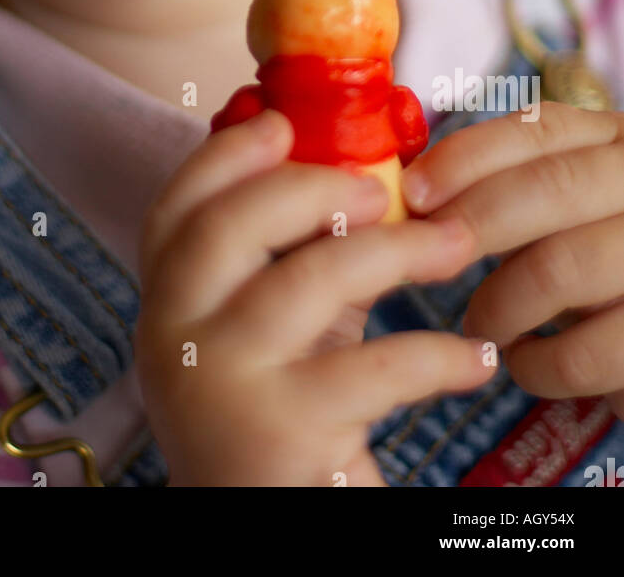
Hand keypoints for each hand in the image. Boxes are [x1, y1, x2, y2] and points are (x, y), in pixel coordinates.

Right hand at [135, 108, 492, 486]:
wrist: (266, 521)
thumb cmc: (281, 403)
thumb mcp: (274, 322)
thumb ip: (298, 252)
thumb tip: (370, 168)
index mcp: (167, 300)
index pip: (173, 209)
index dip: (223, 155)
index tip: (281, 122)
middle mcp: (175, 338)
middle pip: (226, 228)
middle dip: (309, 188)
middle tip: (379, 190)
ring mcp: (222, 385)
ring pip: (307, 283)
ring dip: (394, 252)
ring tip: (452, 246)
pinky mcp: (281, 434)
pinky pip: (375, 370)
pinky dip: (439, 356)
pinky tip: (476, 358)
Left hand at [401, 101, 623, 419]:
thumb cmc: (594, 260)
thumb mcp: (564, 210)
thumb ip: (504, 190)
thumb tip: (409, 197)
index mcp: (616, 144)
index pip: (541, 129)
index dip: (469, 155)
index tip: (414, 191)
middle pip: (552, 187)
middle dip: (475, 220)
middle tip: (430, 256)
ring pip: (559, 267)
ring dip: (498, 303)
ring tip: (481, 323)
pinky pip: (584, 352)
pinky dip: (537, 363)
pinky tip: (524, 361)